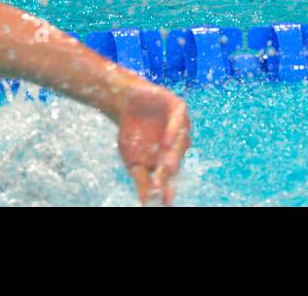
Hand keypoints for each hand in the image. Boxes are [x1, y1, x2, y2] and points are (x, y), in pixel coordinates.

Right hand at [117, 82, 190, 204]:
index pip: (172, 175)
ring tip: (167, 167)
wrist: (125, 104)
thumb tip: (147, 203)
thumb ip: (143, 180)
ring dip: (174, 155)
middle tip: (165, 184)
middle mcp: (180, 143)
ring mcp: (181, 126)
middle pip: (178, 159)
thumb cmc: (131, 135)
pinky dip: (173, 132)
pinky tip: (167, 142)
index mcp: (170, 158)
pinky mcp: (180, 109)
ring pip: (182, 142)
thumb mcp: (134, 161)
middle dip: (171, 172)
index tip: (166, 200)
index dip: (169, 187)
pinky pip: (179, 121)